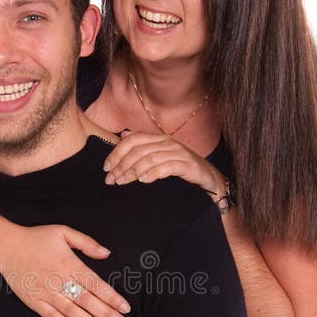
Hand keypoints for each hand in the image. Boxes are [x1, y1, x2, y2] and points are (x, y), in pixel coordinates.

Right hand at [0, 224, 130, 316]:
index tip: (125, 308)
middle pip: (88, 301)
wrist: (6, 246)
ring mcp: (46, 293)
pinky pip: (52, 316)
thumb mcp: (63, 232)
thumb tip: (106, 254)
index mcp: (70, 264)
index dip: (112, 298)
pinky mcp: (34, 301)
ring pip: (72, 312)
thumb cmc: (36, 238)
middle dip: (107, 314)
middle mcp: (60, 280)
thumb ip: (87, 243)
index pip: (96, 285)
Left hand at [103, 131, 224, 193]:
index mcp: (159, 139)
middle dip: (121, 165)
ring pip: (149, 158)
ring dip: (133, 171)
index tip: (106, 168)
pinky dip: (153, 173)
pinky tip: (143, 181)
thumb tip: (124, 134)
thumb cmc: (182, 170)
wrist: (210, 181)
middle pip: (138, 150)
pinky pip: (166, 167)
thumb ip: (144, 147)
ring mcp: (179, 153)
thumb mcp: (161, 157)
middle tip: (111, 179)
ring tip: (122, 182)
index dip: (116, 152)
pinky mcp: (188, 165)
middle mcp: (168, 143)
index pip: (132, 140)